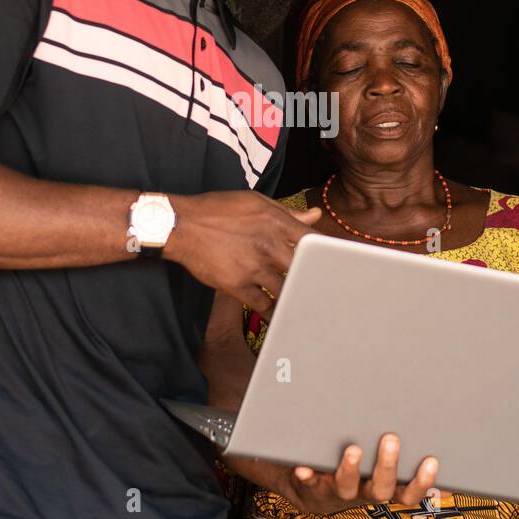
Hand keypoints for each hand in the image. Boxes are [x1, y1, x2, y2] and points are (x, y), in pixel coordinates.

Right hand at [165, 191, 321, 312]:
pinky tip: (279, 317)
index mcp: (276, 221)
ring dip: (294, 298)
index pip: (313, 242)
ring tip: (304, 306)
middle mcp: (268, 244)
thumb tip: (314, 216)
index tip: (336, 267)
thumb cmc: (218, 210)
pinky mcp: (237, 284)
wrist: (182, 225)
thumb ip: (287, 213)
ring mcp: (253, 266)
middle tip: (325, 293)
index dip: (328, 256)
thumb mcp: (255, 202)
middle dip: (313, 279)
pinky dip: (273, 313)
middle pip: (303, 269)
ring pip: (285, 289)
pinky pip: (262, 305)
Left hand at [280, 434, 439, 514]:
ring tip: (353, 450)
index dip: (422, 481)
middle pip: (381, 489)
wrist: (313, 489)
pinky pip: (310, 482)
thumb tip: (442, 451)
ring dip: (351, 469)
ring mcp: (339, 490)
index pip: (409, 493)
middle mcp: (364, 492)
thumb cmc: (356, 471)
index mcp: (385, 487)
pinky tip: (304, 466)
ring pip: (347, 487)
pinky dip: (307, 475)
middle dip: (387, 465)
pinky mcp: (313, 485)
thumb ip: (406, 461)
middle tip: (392, 439)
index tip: (431, 460)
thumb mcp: (383, 470)